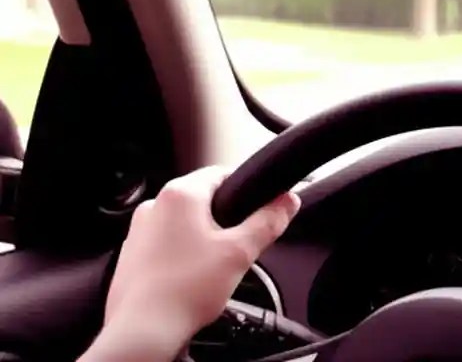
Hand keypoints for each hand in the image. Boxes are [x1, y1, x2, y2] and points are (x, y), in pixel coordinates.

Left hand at [79, 167, 300, 361]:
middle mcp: (154, 206)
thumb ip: (268, 222)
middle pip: (204, 200)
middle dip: (225, 220)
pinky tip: (191, 278)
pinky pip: (166, 244)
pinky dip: (182, 255)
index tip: (261, 208)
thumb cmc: (185, 289)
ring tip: (213, 268)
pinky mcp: (132, 255)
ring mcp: (138, 231)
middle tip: (238, 246)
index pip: (223, 173)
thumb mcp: (240, 252)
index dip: (247, 189)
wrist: (143, 330)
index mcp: (180, 194)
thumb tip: (287, 201)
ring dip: (202, 238)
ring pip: (184, 224)